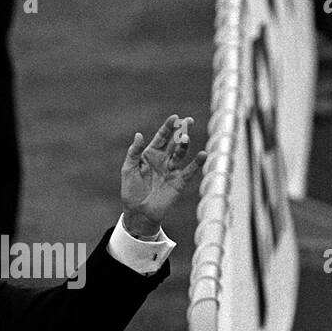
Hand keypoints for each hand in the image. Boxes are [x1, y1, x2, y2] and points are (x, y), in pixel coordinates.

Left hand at [120, 115, 206, 237]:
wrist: (138, 212)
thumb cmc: (131, 190)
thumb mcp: (128, 169)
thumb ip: (134, 152)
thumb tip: (139, 134)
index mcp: (150, 154)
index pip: (161, 137)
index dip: (168, 127)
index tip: (175, 118)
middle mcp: (163, 159)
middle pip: (174, 142)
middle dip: (181, 131)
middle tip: (188, 121)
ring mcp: (172, 170)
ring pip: (180, 154)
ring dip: (184, 145)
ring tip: (185, 138)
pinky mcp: (179, 181)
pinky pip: (189, 171)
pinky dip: (196, 163)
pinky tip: (202, 155)